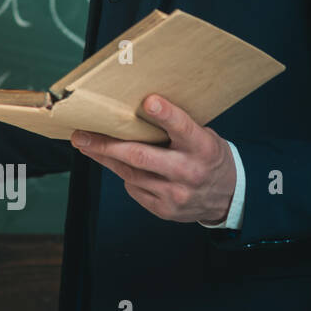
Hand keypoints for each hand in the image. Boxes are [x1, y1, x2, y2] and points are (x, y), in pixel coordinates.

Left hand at [71, 94, 236, 224]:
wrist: (229, 196)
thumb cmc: (207, 156)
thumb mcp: (201, 136)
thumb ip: (175, 128)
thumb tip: (135, 108)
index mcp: (202, 147)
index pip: (183, 128)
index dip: (166, 115)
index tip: (149, 101)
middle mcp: (189, 172)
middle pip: (140, 156)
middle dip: (106, 145)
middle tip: (81, 135)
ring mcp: (177, 194)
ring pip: (130, 174)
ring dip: (105, 158)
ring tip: (86, 144)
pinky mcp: (166, 210)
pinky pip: (134, 189)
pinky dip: (124, 175)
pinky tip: (118, 165)